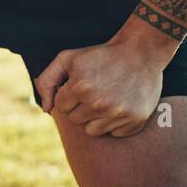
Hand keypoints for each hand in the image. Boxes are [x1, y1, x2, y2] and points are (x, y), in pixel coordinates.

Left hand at [34, 27, 172, 137]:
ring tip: (105, 99)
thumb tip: (46, 109)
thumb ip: (47, 82)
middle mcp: (99, 103)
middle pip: (75, 120)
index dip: (67, 95)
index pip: (60, 106)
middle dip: (79, 107)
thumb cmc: (99, 56)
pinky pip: (115, 134)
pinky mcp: (137, 119)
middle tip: (94, 91)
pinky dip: (115, 123)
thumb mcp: (67, 59)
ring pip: (93, 131)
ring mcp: (120, 113)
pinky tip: (120, 105)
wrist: (140, 52)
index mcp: (80, 87)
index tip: (79, 85)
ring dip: (95, 118)